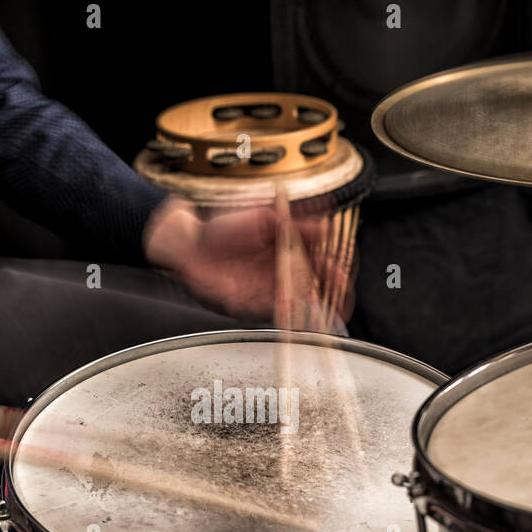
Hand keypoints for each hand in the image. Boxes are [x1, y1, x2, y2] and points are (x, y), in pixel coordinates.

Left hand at [144, 196, 349, 322]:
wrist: (189, 246)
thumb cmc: (221, 228)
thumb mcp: (262, 218)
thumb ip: (294, 225)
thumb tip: (325, 226)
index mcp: (289, 248)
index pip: (321, 259)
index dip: (334, 265)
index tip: (342, 267)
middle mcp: (283, 271)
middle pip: (317, 283)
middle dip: (332, 288)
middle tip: (339, 288)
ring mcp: (269, 290)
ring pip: (302, 301)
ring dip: (315, 304)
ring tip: (326, 304)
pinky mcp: (254, 306)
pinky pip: (277, 312)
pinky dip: (289, 313)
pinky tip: (295, 309)